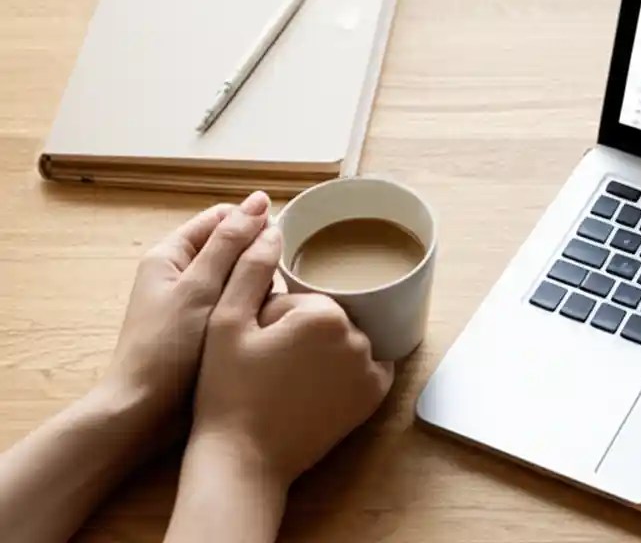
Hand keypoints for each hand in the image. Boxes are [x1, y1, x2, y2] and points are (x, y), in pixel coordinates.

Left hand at [100, 191, 269, 434]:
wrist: (145, 412)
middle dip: (258, 258)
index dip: (252, 223)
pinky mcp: (206, 331)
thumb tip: (260, 201)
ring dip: (259, 287)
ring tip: (279, 303)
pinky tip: (271, 323)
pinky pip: (240, 308)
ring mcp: (194, 305)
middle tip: (280, 279)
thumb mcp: (201, 287)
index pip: (220, 219)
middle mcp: (181, 275)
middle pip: (232, 249)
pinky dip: (255, 310)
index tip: (282, 240)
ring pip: (240, 280)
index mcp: (170, 255)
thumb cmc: (168, 348)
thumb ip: (231, 243)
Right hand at [188, 227, 393, 489]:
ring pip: (345, 339)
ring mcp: (371, 370)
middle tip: (269, 364)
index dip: (274, 317)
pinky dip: (345, 368)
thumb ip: (251, 267)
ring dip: (322, 349)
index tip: (256, 343)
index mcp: (324, 314)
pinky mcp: (373, 398)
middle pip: (328, 316)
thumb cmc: (226, 391)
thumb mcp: (224, 321)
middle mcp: (358, 338)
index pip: (303, 298)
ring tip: (287, 378)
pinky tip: (315, 384)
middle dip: (300, 331)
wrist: (243, 460)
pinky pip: (365, 365)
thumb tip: (272, 223)